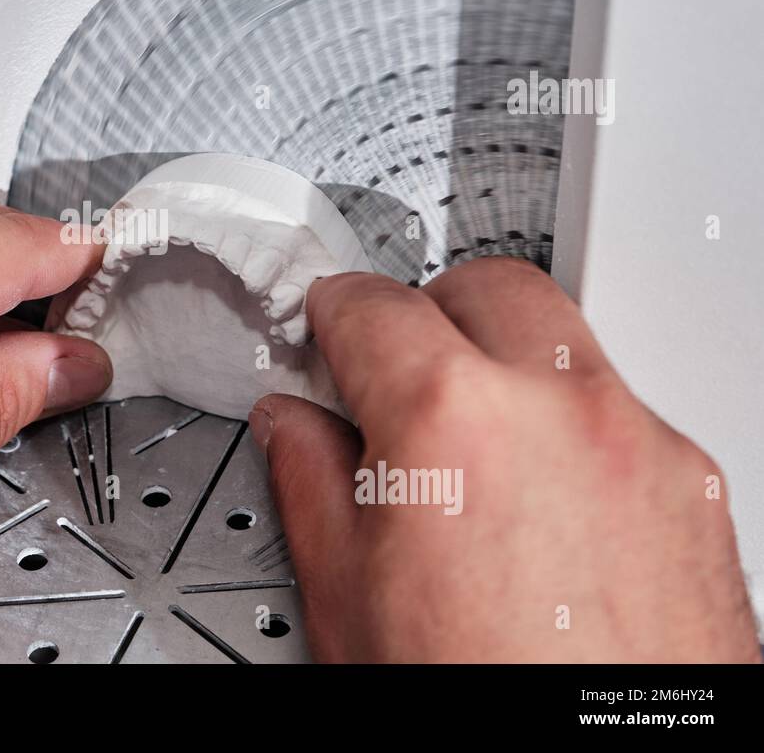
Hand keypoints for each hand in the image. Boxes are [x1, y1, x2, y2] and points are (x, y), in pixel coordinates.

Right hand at [250, 257, 758, 661]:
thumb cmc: (481, 700)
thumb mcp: (349, 599)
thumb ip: (310, 481)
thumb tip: (294, 427)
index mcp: (452, 424)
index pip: (372, 306)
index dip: (331, 313)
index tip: (325, 327)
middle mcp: (560, 411)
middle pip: (487, 286)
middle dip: (431, 310)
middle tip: (396, 365)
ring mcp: (640, 443)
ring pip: (563, 341)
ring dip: (506, 362)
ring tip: (469, 444)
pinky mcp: (692, 485)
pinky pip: (619, 411)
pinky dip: (570, 424)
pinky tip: (539, 500)